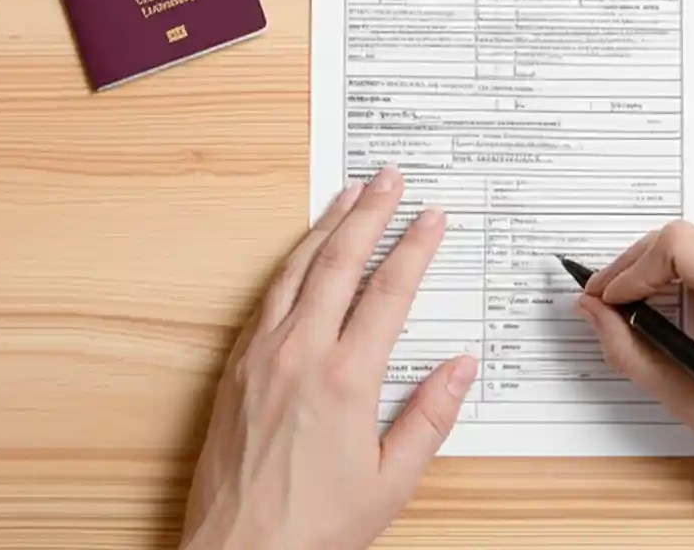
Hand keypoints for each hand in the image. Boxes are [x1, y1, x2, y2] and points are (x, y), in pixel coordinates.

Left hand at [180, 167, 476, 549]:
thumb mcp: (391, 481)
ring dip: (324, 228)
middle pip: (339, 264)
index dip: (414, 247)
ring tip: (346, 197)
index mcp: (344, 379)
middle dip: (368, 214)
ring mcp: (259, 357)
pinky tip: (300, 256)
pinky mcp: (233, 370)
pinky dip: (289, 265)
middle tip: (388, 178)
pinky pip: (265, 299)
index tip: (430, 218)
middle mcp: (298, 355)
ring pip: (295, 272)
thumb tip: (460, 367)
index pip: (389, 292)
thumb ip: (429, 417)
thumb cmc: (311, 527)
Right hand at [581, 221, 693, 549]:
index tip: (604, 302)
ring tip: (653, 334)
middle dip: (639, 273)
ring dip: (665, 285)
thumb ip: (631, 351)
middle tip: (607, 312)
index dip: (630, 269)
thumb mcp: (690, 401)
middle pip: (686, 242)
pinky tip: (689, 336)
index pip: (678, 245)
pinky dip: (691, 293)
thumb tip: (593, 311)